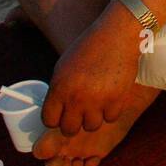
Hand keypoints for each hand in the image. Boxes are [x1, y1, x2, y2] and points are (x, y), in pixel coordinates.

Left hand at [41, 5, 141, 135]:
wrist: (117, 35)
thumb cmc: (90, 47)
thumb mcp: (64, 66)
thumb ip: (59, 90)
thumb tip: (56, 111)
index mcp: (60, 88)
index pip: (49, 121)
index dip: (55, 118)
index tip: (62, 113)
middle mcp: (76, 97)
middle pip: (68, 129)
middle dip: (73, 123)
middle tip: (80, 112)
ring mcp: (97, 101)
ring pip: (91, 126)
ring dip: (94, 118)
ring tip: (97, 103)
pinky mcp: (117, 100)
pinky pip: (111, 118)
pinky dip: (111, 110)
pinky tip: (111, 97)